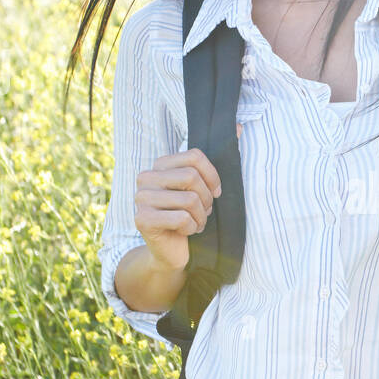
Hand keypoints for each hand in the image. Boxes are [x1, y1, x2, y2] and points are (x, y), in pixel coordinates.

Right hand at [134, 147, 222, 273]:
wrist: (172, 252)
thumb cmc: (190, 216)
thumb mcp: (203, 187)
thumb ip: (215, 158)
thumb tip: (238, 125)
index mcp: (159, 165)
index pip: (195, 156)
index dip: (213, 177)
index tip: (216, 193)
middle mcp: (146, 178)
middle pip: (192, 177)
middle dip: (206, 199)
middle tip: (204, 212)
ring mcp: (141, 198)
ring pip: (189, 199)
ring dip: (201, 217)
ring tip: (196, 223)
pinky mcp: (142, 219)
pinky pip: (182, 219)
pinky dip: (191, 228)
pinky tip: (186, 232)